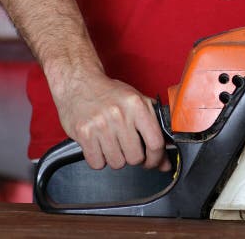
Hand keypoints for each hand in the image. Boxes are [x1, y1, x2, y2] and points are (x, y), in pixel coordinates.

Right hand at [50, 65, 169, 170]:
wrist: (79, 83)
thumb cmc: (110, 94)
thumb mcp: (137, 101)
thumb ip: (154, 126)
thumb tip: (165, 160)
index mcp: (138, 105)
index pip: (155, 143)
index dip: (157, 158)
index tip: (153, 162)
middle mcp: (120, 115)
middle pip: (135, 157)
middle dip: (134, 158)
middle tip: (129, 149)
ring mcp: (101, 125)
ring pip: (117, 162)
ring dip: (116, 158)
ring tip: (112, 144)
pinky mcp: (84, 133)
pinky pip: (97, 163)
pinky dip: (99, 159)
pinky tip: (99, 146)